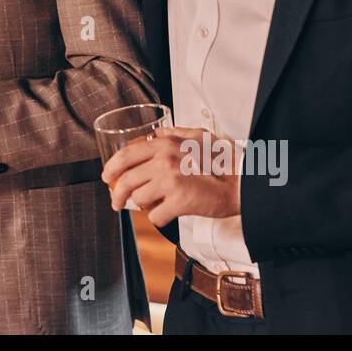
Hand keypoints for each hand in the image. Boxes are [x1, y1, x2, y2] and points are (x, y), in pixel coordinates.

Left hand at [101, 127, 241, 227]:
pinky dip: (159, 218)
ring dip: (144, 206)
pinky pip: (155, 216)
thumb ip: (176, 133)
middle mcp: (164, 160)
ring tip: (154, 205)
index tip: (107, 177)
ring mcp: (170, 181)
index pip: (126, 155)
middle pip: (126, 181)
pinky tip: (168, 213)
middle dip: (117, 195)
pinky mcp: (179, 202)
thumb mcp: (200, 135)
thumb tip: (157, 132)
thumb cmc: (224, 161)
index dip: (111, 168)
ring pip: (139, 200)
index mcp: (165, 144)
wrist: (243, 182)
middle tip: (116, 203)